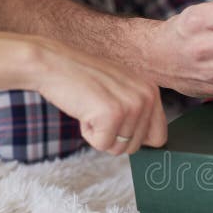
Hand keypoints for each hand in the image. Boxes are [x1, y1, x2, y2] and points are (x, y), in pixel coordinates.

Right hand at [0, 30, 167, 155]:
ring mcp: (131, 106)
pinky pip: (102, 145)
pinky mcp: (112, 115)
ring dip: (99, 134)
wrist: (54, 63)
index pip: (159, 137)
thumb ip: (139, 111)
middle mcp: (147, 98)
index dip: (134, 138)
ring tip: (90, 109)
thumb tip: (153, 142)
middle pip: (136, 146)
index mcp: (152, 92)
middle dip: (113, 136)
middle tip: (97, 111)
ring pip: (119, 148)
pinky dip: (88, 134)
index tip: (117, 126)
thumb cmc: (84, 79)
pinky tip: (83, 111)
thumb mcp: (121, 90)